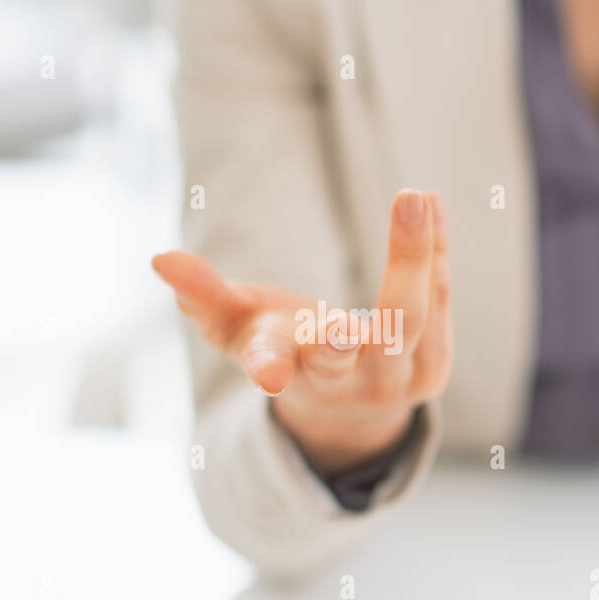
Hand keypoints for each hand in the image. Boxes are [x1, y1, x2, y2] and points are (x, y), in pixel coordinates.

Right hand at [151, 190, 452, 473]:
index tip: (266, 376)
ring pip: (406, 321)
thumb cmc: (281, 348)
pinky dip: (434, 250)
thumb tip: (159, 260)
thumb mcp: (237, 325)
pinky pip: (438, 302)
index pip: (271, 369)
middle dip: (346, 328)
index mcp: (285, 372)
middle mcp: (338, 384)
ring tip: (413, 196)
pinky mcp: (430, 368)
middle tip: (339, 319)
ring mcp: (390, 380)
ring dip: (411, 257)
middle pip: (344, 351)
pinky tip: (429, 203)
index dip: (266, 367)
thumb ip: (201, 295)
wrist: (349, 402)